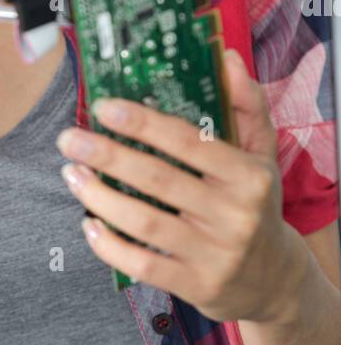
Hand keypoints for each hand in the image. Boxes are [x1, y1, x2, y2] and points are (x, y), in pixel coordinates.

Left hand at [55, 48, 303, 322]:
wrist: (274, 279)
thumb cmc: (256, 205)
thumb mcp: (262, 155)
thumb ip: (246, 106)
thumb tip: (227, 59)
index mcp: (248, 176)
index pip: (188, 143)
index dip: (143, 123)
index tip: (104, 107)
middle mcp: (233, 214)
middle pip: (157, 179)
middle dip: (106, 156)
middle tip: (69, 139)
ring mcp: (213, 253)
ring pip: (143, 221)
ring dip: (98, 197)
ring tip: (71, 175)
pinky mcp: (194, 285)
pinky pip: (142, 264)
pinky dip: (109, 245)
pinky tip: (88, 224)